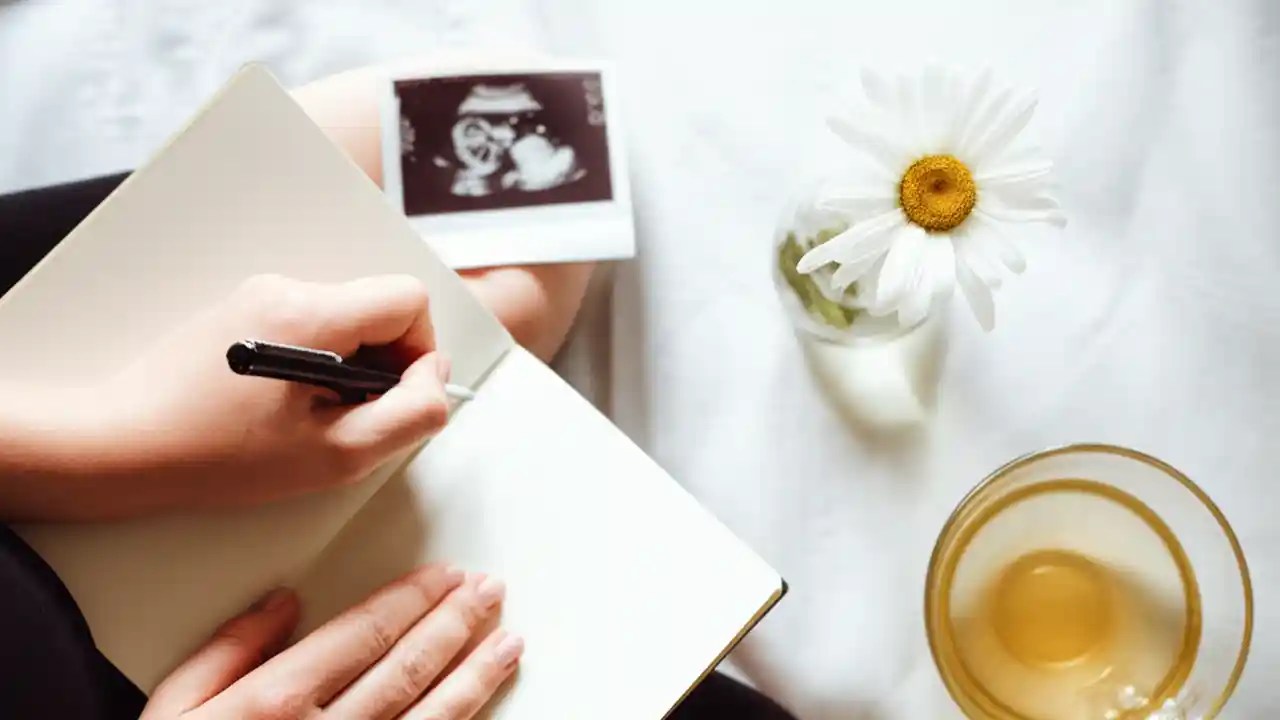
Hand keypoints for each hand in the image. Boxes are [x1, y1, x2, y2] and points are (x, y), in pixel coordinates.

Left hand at [80, 273, 448, 518]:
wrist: (122, 444)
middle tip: (347, 416)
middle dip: (382, 364)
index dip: (421, 351)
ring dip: (347, 367)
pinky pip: (311, 326)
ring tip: (307, 417)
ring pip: (347, 320)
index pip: (408, 299)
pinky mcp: (242, 311)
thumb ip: (409, 415)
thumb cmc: (213, 456)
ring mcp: (260, 295)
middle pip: (379, 307)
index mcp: (310, 315)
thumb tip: (434, 380)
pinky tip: (282, 406)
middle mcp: (285, 290)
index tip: (395, 396)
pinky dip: (315, 364)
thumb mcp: (334, 455)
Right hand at [142, 565, 522, 719]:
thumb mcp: (173, 711)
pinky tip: (482, 707)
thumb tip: (283, 603)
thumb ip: (227, 650)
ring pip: (432, 715)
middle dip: (456, 622)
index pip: (365, 632)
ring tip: (509, 642)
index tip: (443, 576)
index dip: (411, 599)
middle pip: (409, 666)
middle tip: (488, 591)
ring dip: (476, 674)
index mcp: (276, 702)